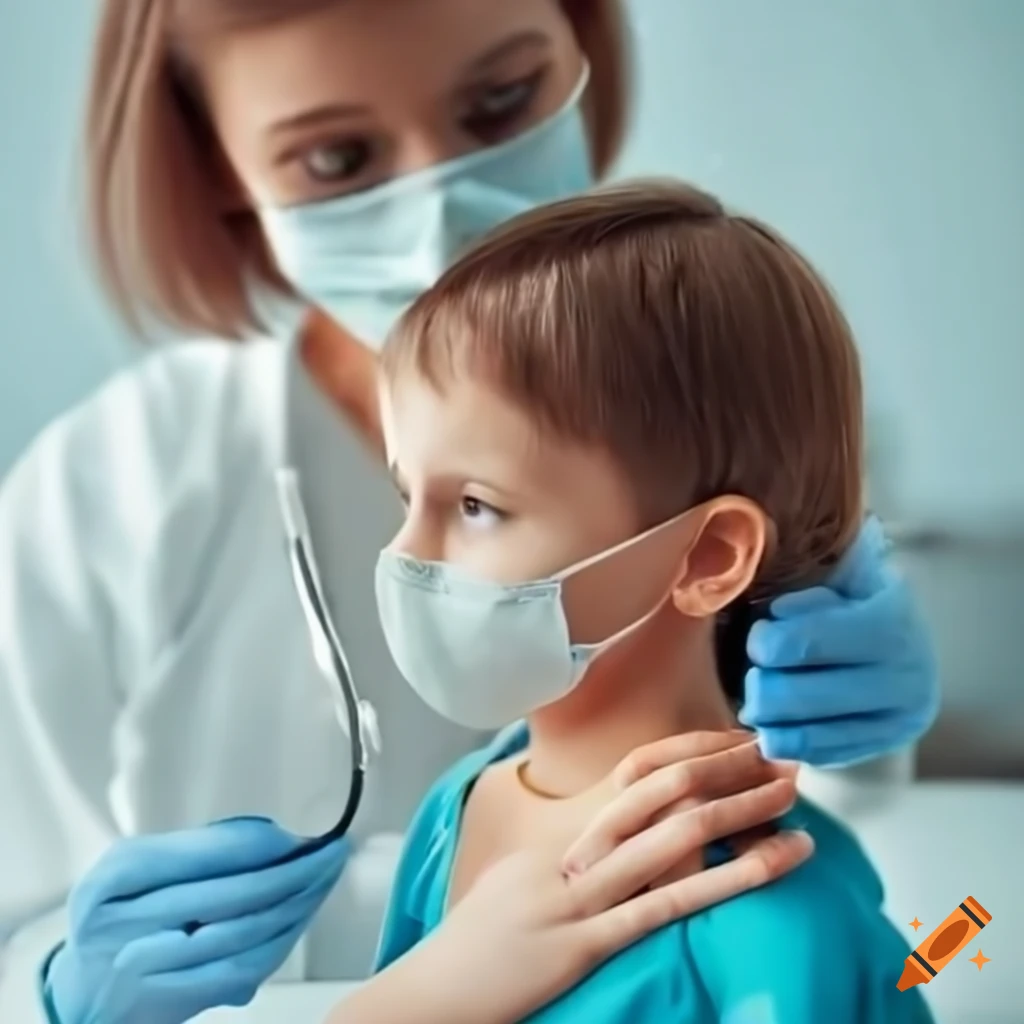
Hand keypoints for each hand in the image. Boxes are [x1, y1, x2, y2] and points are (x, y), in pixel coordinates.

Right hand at [44, 818, 347, 1023]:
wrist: (83, 993)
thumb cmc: (120, 916)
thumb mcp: (137, 868)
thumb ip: (198, 850)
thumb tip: (274, 837)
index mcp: (118, 875)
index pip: (206, 853)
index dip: (264, 843)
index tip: (302, 833)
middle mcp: (126, 922)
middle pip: (232, 893)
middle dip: (294, 871)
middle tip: (332, 852)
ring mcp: (147, 968)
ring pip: (244, 933)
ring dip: (297, 905)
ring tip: (326, 880)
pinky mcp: (170, 1003)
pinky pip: (241, 969)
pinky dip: (280, 942)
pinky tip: (302, 920)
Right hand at [338, 732, 809, 1023]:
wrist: (432, 989)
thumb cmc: (475, 939)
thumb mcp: (518, 878)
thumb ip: (565, 854)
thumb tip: (604, 842)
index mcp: (561, 833)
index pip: (633, 771)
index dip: (689, 750)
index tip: (735, 739)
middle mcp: (575, 850)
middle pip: (661, 791)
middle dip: (725, 770)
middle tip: (779, 757)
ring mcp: (582, 893)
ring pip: (675, 836)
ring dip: (740, 812)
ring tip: (790, 798)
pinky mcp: (587, 941)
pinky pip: (667, 903)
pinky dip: (728, 879)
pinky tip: (770, 865)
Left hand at [742, 516, 938, 764]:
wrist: (896, 654)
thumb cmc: (848, 605)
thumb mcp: (835, 579)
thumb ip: (803, 581)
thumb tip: (758, 587)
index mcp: (890, 616)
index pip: (809, 639)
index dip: (768, 641)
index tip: (757, 637)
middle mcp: (905, 671)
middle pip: (799, 694)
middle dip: (761, 685)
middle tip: (752, 673)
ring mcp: (898, 717)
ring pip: (805, 731)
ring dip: (767, 716)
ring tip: (756, 698)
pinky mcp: (882, 747)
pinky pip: (817, 753)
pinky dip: (783, 740)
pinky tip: (773, 724)